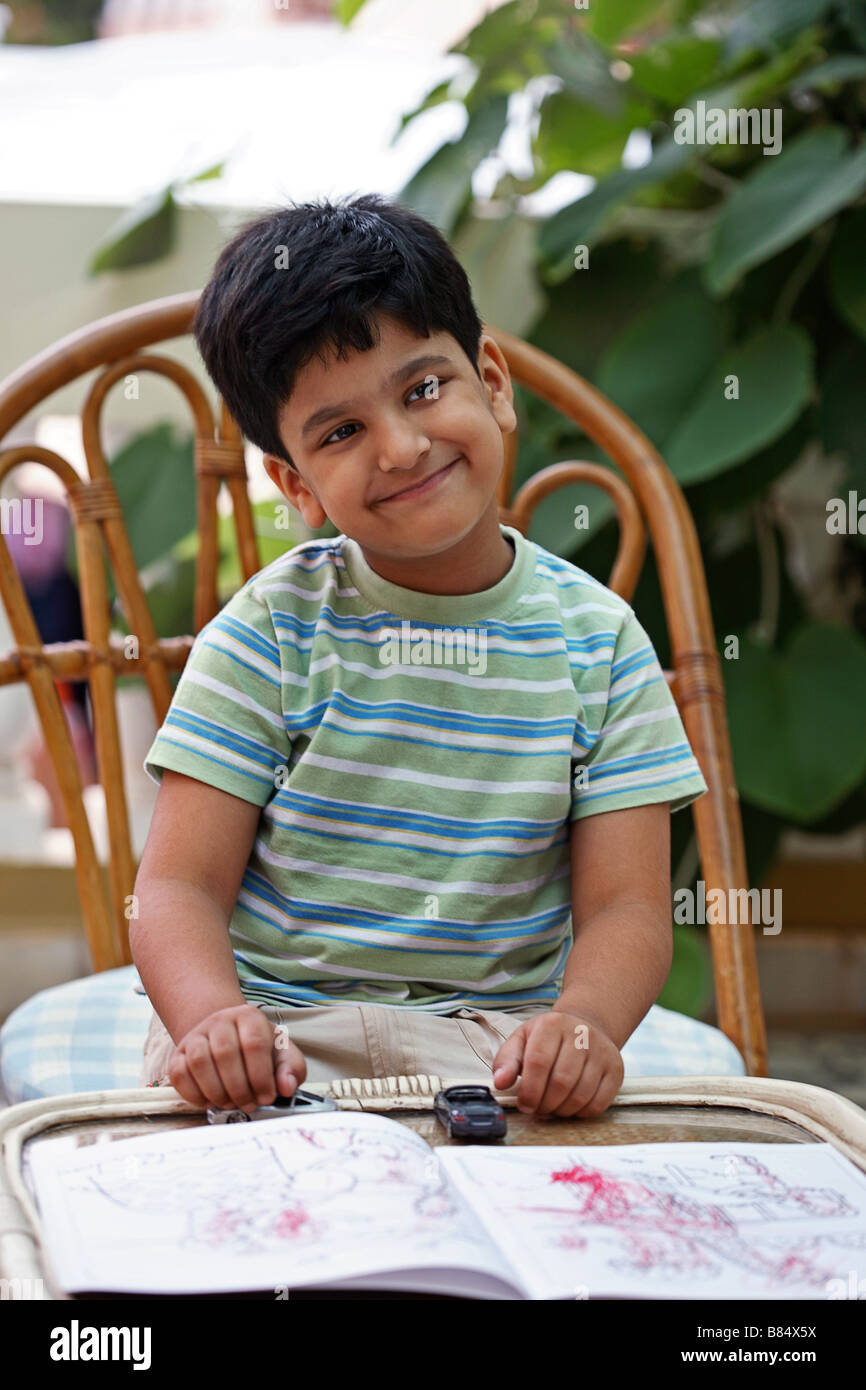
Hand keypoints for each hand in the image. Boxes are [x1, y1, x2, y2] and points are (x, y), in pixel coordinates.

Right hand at [167, 1003, 306, 1112]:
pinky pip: (179, 1074)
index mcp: (249, 1017)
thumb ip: (291, 1069)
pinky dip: (194, 1094)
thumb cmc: (258, 1050)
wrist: (226, 1038)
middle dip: (240, 1088)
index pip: (254, 1043)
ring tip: (231, 1103)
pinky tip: (210, 1101)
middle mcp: (219, 1021)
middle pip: (225, 1053)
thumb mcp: (282, 1054)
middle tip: (249, 1104)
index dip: (260, 1076)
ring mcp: (195, 1036)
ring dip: (217, 1092)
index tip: (267, 1097)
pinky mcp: (178, 1054)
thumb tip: (287, 1086)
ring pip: (199, 1062)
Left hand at [491, 1010, 623, 1117]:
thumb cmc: (549, 1037)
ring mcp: (602, 1052)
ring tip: (551, 1107)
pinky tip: (570, 1106)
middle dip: (544, 1104)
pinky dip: (581, 1112)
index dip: (529, 1090)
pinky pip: (599, 1102)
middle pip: (561, 1082)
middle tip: (536, 1108)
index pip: (539, 1062)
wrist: (585, 1024)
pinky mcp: (616, 1069)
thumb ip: (507, 1060)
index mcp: (553, 1025)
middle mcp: (581, 1035)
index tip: (524, 1104)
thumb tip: (500, 1082)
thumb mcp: (522, 1039)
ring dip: (561, 1110)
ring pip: (580, 1095)